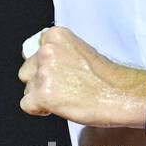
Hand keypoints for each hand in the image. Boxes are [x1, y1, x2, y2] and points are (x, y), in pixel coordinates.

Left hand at [17, 26, 145, 126]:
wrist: (119, 94)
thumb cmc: (105, 77)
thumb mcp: (79, 50)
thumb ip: (58, 53)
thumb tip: (39, 63)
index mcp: (55, 35)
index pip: (33, 51)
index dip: (44, 66)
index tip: (61, 74)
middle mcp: (47, 50)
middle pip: (26, 71)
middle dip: (40, 81)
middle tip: (64, 88)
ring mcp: (44, 72)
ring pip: (28, 88)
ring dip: (41, 96)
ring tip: (65, 97)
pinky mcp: (43, 94)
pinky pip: (26, 105)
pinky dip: (39, 109)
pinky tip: (59, 107)